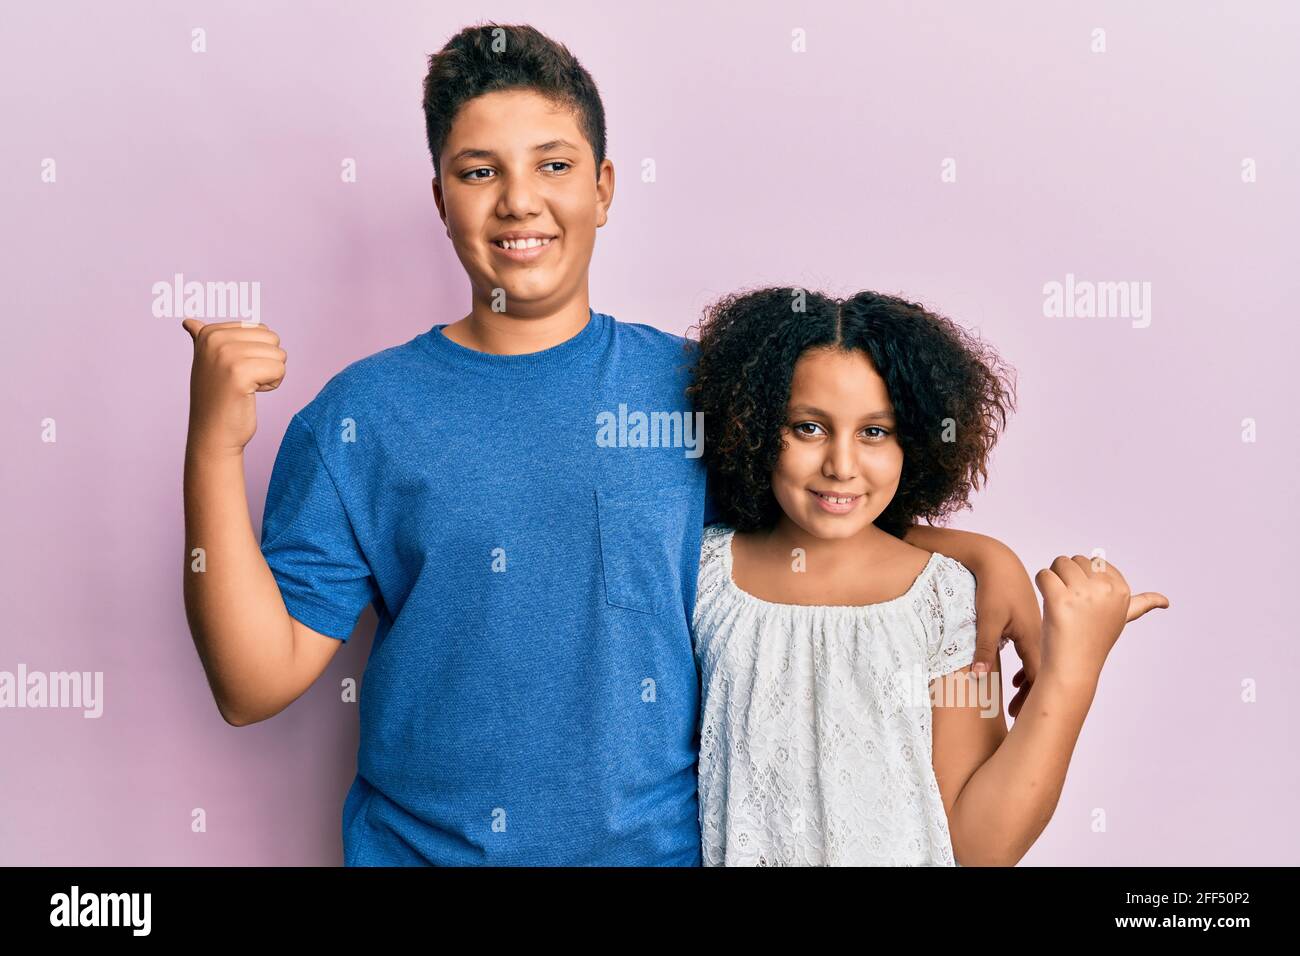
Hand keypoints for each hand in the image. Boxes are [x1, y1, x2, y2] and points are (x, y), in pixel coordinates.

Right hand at [182, 318, 286, 456]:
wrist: (212, 433)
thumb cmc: (217, 399)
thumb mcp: (206, 363)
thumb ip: (202, 340)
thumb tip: (189, 321)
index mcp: (209, 332)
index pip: (261, 329)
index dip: (256, 353)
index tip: (234, 370)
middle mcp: (214, 339)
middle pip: (272, 339)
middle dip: (266, 362)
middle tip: (243, 380)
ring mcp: (225, 355)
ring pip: (279, 355)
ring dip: (269, 374)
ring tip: (245, 387)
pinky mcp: (240, 373)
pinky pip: (279, 370)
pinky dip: (272, 385)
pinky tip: (250, 394)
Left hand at [970, 549, 1041, 719]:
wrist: (997, 559)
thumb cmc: (992, 586)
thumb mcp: (986, 618)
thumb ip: (984, 648)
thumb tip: (980, 676)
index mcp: (1033, 635)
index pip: (1038, 676)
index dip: (1030, 699)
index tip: (1018, 717)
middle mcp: (1040, 634)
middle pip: (1040, 672)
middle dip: (1030, 696)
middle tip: (1016, 716)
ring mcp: (1036, 628)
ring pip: (1037, 662)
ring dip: (1028, 682)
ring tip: (1016, 700)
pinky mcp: (1028, 622)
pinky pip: (1031, 652)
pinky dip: (1025, 667)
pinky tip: (1015, 677)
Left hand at [1033, 554, 1168, 683]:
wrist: (1073, 665)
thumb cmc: (1094, 639)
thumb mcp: (1121, 618)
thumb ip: (1141, 605)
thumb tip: (1165, 601)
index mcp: (1122, 590)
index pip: (1095, 561)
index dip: (1084, 578)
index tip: (1086, 601)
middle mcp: (1106, 590)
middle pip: (1076, 560)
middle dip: (1067, 575)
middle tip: (1069, 602)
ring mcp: (1084, 594)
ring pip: (1059, 563)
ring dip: (1053, 578)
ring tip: (1059, 601)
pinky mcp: (1060, 599)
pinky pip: (1044, 574)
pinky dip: (1041, 583)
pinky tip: (1047, 599)